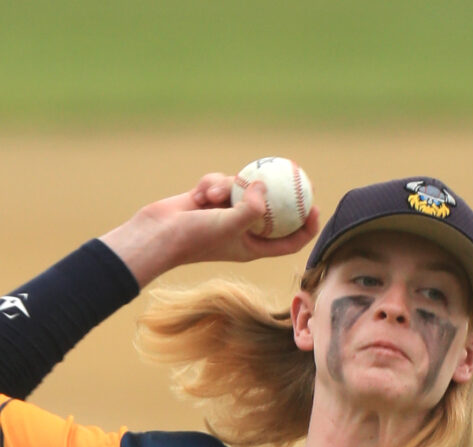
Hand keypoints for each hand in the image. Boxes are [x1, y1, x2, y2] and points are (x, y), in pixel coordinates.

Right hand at [101, 173, 319, 288]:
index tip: (314, 206)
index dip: (305, 227)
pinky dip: (212, 184)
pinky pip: (221, 183)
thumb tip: (264, 186)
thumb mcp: (227, 225)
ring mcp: (225, 214)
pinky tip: (200, 193)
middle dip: (280, 193)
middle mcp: (241, 231)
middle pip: (271, 211)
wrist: (159, 235)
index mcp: (252, 246)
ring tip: (213, 194)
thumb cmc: (194, 238)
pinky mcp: (210, 200)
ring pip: (242, 189)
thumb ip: (250, 208)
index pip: (287, 241)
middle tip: (293, 173)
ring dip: (229, 186)